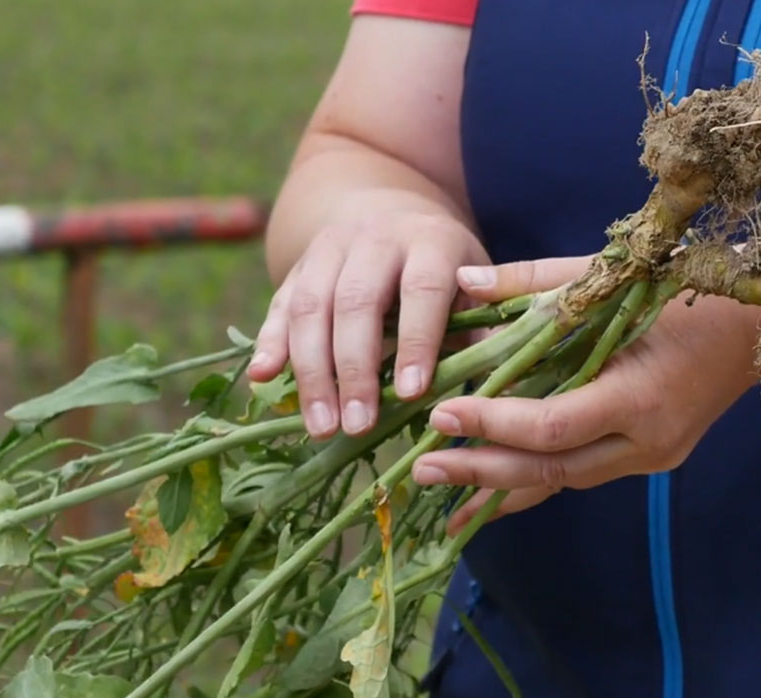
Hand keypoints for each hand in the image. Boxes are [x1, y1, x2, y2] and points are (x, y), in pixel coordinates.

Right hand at [247, 211, 487, 438]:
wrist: (387, 209)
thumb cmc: (445, 266)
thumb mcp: (474, 281)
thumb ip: (482, 325)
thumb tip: (496, 378)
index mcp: (430, 240)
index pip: (422, 289)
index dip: (416, 341)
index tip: (413, 393)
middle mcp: (376, 238)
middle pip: (357, 301)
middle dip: (354, 368)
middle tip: (357, 425)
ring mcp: (329, 249)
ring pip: (311, 306)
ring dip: (312, 370)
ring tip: (321, 426)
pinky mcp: (297, 266)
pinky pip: (280, 305)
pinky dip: (268, 342)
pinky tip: (263, 378)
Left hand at [411, 255, 760, 532]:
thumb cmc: (682, 287)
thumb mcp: (609, 275)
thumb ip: (532, 283)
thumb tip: (460, 284)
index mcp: (639, 395)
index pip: (551, 425)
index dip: (492, 423)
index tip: (440, 415)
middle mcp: (646, 440)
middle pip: (550, 468)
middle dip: (481, 470)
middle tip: (421, 466)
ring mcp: (650, 457)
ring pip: (562, 480)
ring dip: (500, 484)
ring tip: (440, 488)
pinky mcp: (648, 458)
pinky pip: (579, 473)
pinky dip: (533, 480)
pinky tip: (489, 497)